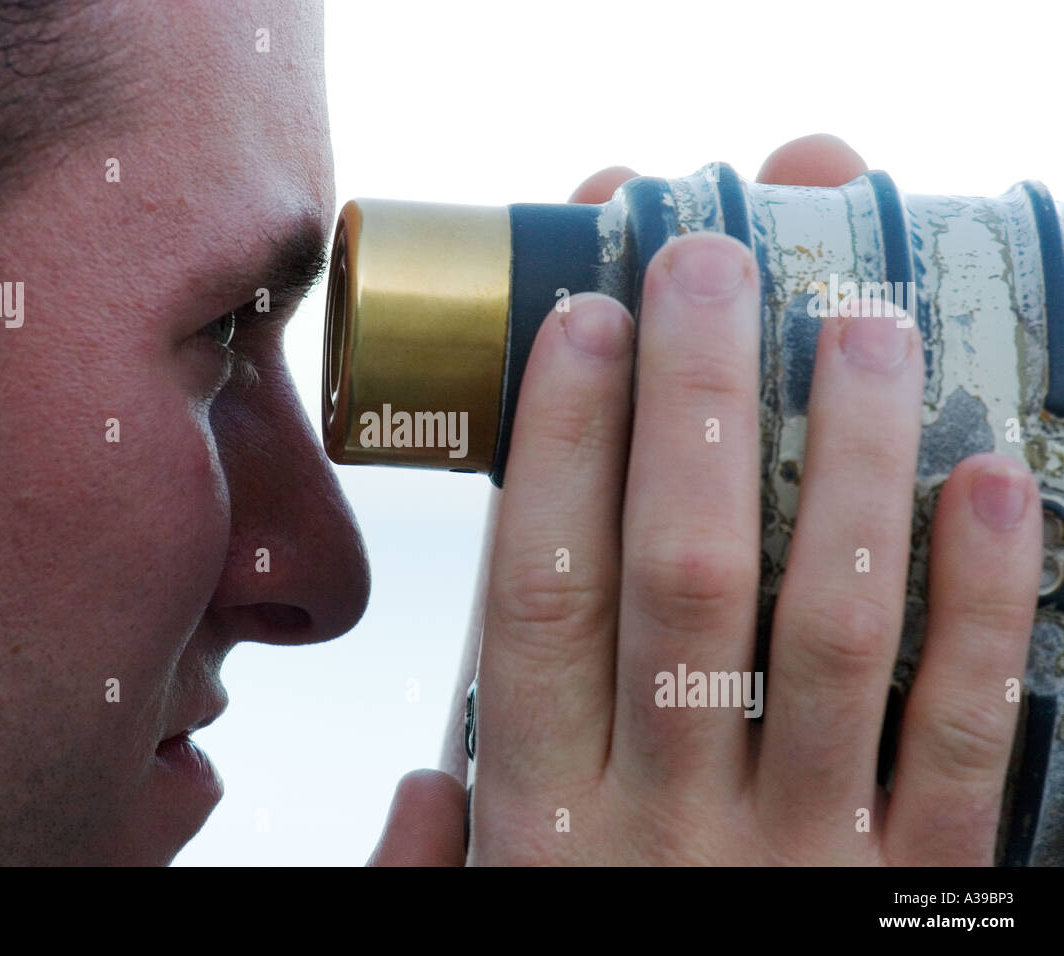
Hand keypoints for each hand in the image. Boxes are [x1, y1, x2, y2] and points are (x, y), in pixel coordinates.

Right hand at [368, 135, 1039, 864]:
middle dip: (691, 404)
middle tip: (708, 265)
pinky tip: (985, 479)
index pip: (541, 596)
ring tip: (857, 327)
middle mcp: (667, 824)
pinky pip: (961, 731)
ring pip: (825, 628)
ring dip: (842, 463)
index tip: (580, 323)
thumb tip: (421, 784)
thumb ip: (434, 865)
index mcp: (544, 820)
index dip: (560, 447)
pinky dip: (981, 598)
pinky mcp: (915, 889)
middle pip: (678, 578)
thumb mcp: (483, 930)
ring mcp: (801, 855)